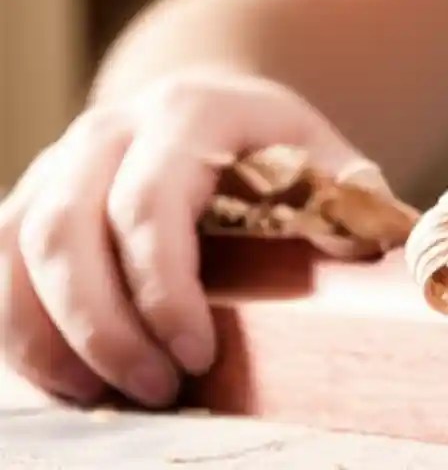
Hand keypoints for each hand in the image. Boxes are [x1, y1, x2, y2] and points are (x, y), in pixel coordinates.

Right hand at [0, 70, 383, 406]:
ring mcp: (60, 160)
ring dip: (47, 335)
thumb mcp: (326, 157)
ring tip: (102, 396)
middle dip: (100, 326)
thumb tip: (362, 247)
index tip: (195, 354)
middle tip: (154, 388)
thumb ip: (350, 199)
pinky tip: (66, 379)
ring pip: (14, 247)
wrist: (213, 102)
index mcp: (189, 113)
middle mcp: (109, 128)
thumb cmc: (276, 146)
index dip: (162, 288)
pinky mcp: (33, 196)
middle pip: (65, 230)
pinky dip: (21, 329)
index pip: (149, 204)